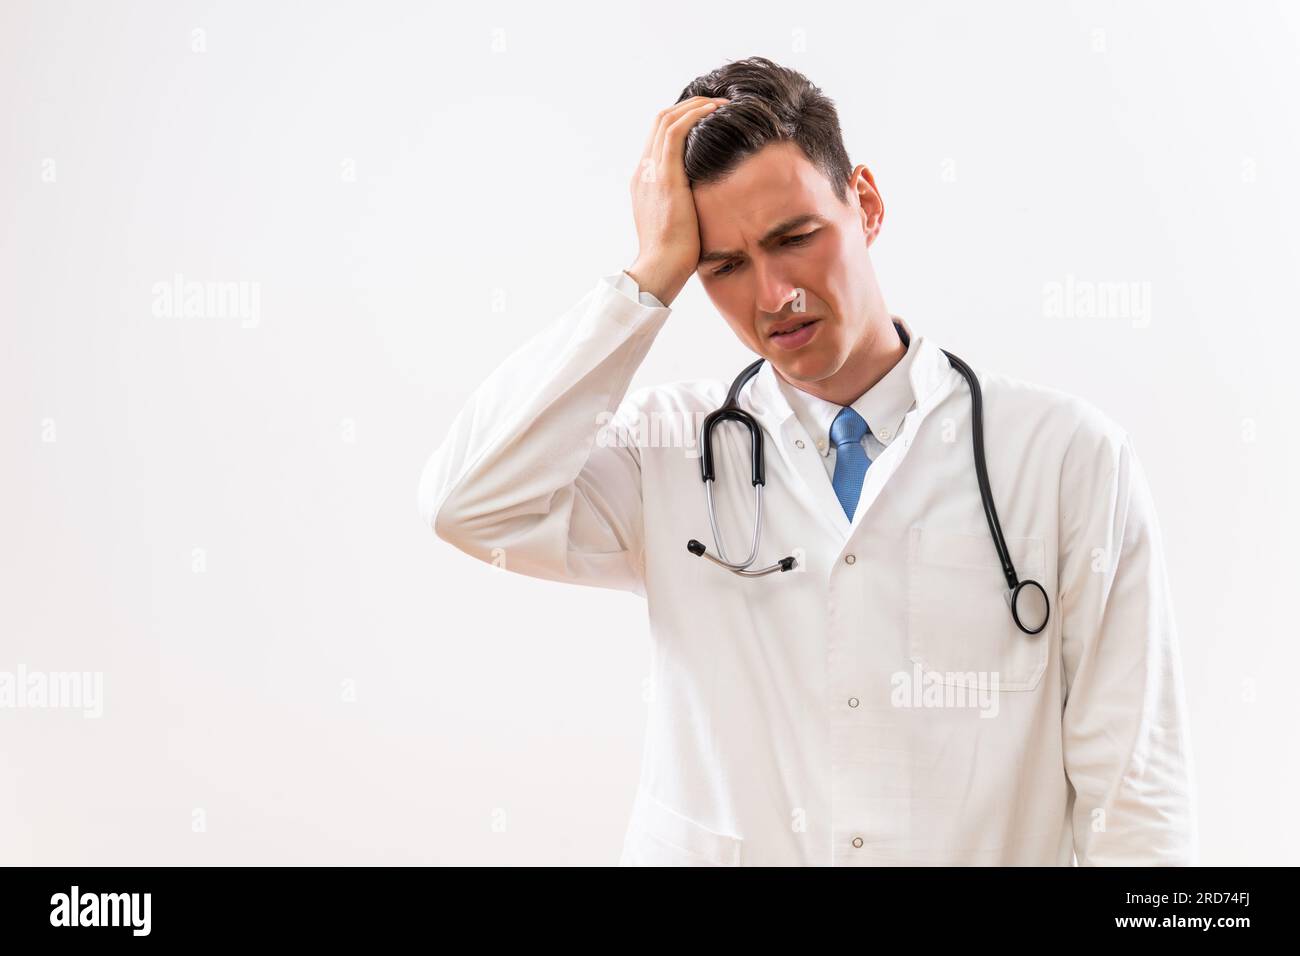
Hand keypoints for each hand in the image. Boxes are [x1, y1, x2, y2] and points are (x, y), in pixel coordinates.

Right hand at [626, 95, 727, 305]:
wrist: (662, 268)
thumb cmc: (675, 255)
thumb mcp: (678, 223)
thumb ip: (685, 206)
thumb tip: (707, 204)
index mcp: (644, 181)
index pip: (658, 137)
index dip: (681, 120)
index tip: (706, 118)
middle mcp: (643, 171)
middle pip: (661, 121)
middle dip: (689, 106)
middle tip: (716, 104)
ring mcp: (651, 172)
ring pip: (667, 119)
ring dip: (696, 105)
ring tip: (721, 103)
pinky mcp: (665, 176)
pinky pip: (676, 131)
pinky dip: (696, 115)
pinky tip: (716, 111)